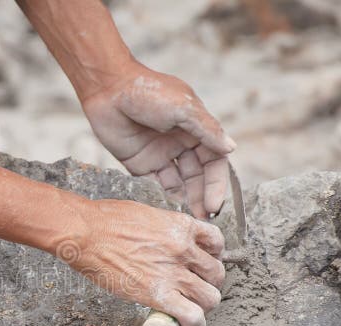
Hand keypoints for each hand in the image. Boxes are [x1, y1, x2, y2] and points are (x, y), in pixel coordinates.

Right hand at [61, 199, 224, 325]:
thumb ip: (163, 229)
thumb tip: (162, 242)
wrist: (86, 233)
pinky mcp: (160, 295)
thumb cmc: (106, 221)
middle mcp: (184, 249)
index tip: (202, 263)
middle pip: (216, 274)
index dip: (212, 256)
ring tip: (191, 309)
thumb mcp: (146, 215)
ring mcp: (174, 273)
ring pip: (210, 298)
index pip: (217, 243)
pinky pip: (193, 316)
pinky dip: (195, 325)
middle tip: (194, 289)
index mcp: (181, 227)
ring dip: (203, 306)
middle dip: (208, 283)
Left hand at [82, 62, 235, 218]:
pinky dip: (161, 198)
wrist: (109, 88)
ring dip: (183, 201)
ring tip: (186, 221)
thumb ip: (207, 130)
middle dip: (201, 198)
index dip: (216, 183)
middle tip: (202, 221)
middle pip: (197, 177)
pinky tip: (165, 212)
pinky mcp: (139, 163)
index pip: (214, 161)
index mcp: (196, 129)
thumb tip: (232, 148)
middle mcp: (181, 143)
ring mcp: (160, 154)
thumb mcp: (184, 109)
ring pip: (177, 184)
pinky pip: (154, 184)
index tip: (214, 205)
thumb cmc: (149, 92)